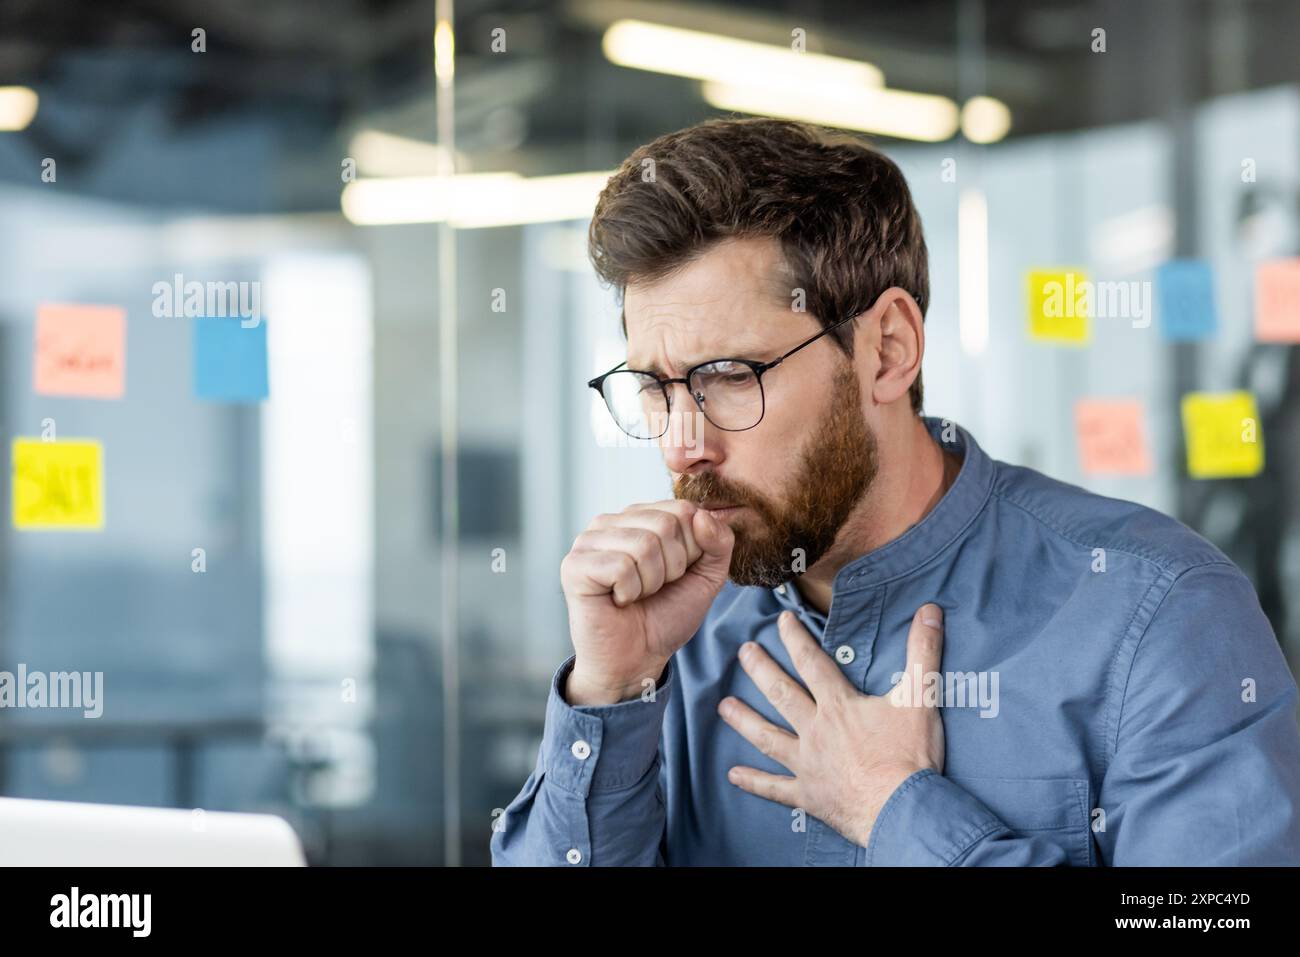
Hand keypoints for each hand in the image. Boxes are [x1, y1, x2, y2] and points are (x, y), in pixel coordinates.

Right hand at [561, 499, 734, 704]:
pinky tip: (618, 600)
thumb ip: (719, 543)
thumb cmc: (666, 615)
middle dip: (673, 568)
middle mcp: (611, 521)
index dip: (692, 551)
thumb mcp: (707, 577)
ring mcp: (589, 541)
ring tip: (636, 595)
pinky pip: (621, 567)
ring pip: (644, 545)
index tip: (674, 575)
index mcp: (640, 516)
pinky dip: (630, 592)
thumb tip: (703, 515)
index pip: (684, 510)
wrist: (638, 658)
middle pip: (666, 525)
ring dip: (651, 582)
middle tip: (653, 589)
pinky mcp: (574, 565)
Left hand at [718, 603, 945, 847]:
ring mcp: (808, 763)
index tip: (779, 619)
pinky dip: (754, 782)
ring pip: (768, 737)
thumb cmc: (910, 754)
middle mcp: (816, 730)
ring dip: (744, 721)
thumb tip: (929, 610)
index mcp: (839, 705)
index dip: (795, 638)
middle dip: (760, 670)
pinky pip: (775, 788)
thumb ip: (923, 651)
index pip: (812, 663)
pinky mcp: (808, 795)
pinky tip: (733, 775)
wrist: (903, 809)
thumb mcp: (921, 697)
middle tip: (742, 652)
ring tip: (723, 707)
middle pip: (781, 694)